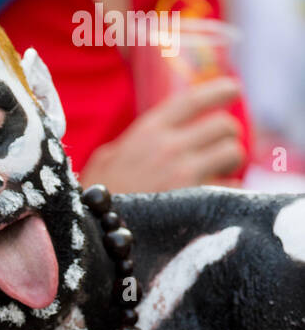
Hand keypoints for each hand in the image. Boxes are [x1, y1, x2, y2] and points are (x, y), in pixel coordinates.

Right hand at [81, 78, 244, 192]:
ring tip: (221, 170)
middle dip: (227, 135)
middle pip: (224, 125)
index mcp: (148, 131)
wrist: (97, 238)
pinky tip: (216, 195)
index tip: (234, 90)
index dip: (220, 91)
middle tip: (221, 146)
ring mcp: (185, 176)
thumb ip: (135, 142)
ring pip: (233, 153)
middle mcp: (170, 148)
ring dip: (231, 161)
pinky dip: (229, 189)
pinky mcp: (196, 203)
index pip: (194, 99)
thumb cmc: (95, 199)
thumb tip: (156, 135)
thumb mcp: (106, 159)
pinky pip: (231, 187)